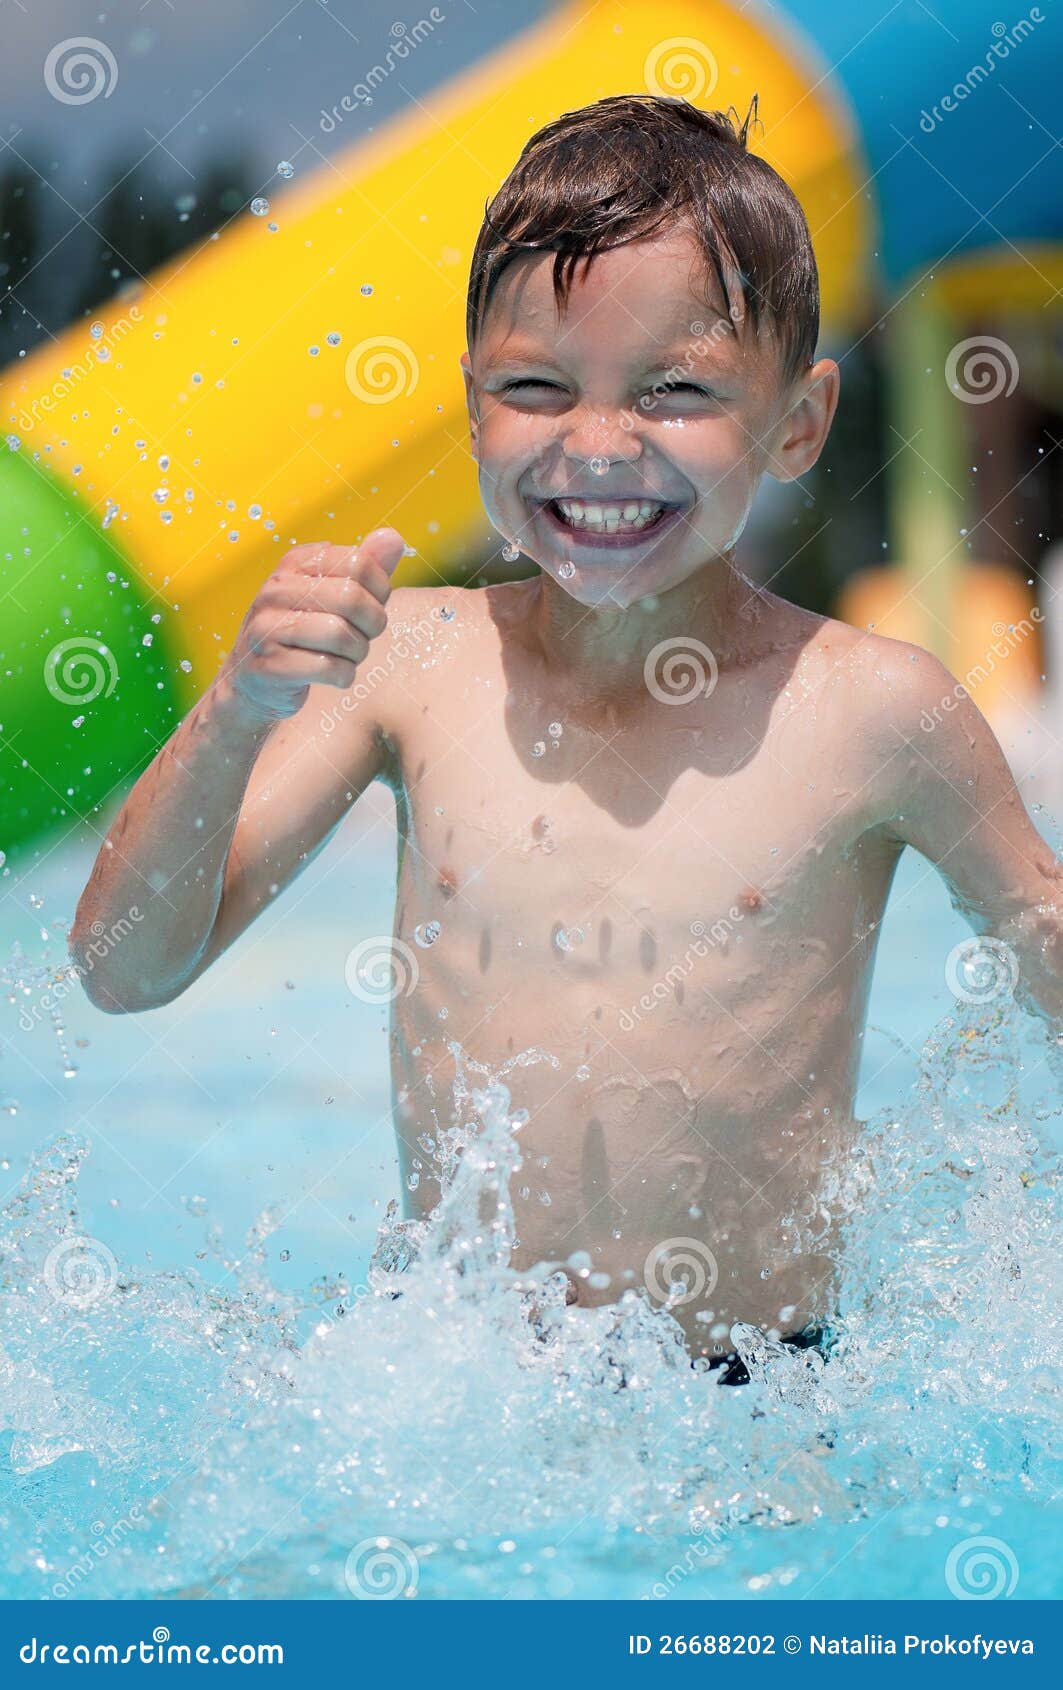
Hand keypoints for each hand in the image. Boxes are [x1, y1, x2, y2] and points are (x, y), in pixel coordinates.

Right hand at [219, 528, 405, 722]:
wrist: (255, 679)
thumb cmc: (306, 633)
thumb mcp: (333, 594)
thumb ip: (364, 567)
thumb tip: (394, 537)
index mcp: (295, 563)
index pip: (358, 563)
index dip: (380, 590)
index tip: (372, 606)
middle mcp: (276, 590)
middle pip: (352, 598)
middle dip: (372, 624)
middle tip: (364, 636)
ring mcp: (267, 628)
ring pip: (340, 635)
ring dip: (357, 653)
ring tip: (348, 656)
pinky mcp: (269, 666)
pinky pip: (327, 667)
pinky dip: (344, 676)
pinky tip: (336, 675)